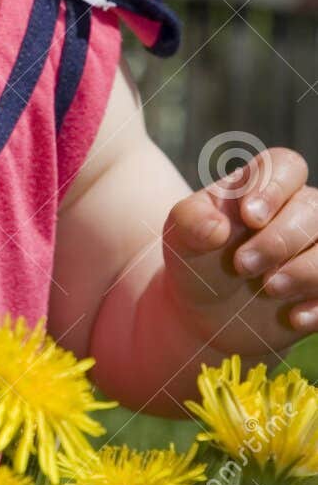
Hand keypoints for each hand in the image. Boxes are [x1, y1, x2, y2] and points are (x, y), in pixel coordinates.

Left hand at [162, 146, 317, 347]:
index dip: (274, 188)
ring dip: (306, 270)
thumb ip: (190, 220)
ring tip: (270, 289)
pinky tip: (294, 317)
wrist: (206, 313)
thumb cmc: (196, 260)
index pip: (286, 166)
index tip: (249, 218)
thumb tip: (218, 226)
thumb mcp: (180, 237)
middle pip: (313, 209)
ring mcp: (316, 250)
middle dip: (280, 239)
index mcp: (263, 187)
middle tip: (242, 265)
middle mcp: (298, 212)